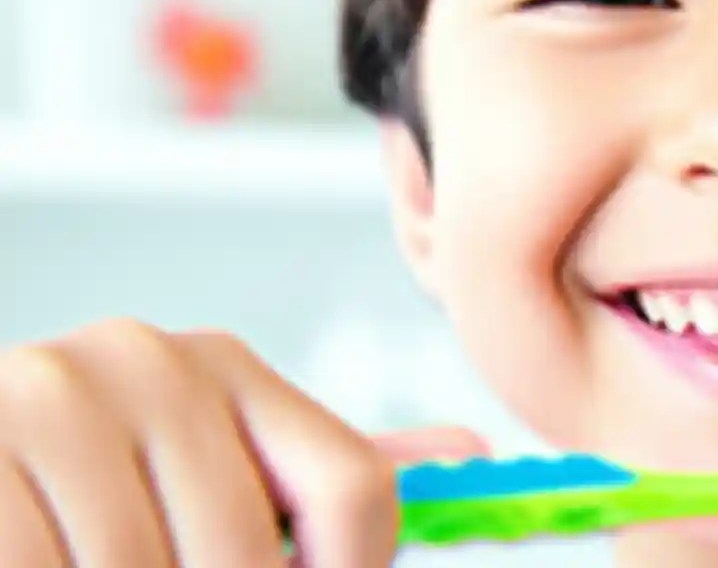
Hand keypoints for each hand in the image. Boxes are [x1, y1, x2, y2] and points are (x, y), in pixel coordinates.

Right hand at [0, 319, 487, 567]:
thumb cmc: (102, 484)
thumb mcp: (216, 464)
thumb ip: (327, 475)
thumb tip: (473, 452)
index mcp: (228, 366)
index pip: (356, 489)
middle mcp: (151, 360)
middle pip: (246, 554)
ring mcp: (57, 397)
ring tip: (108, 566)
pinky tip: (53, 562)